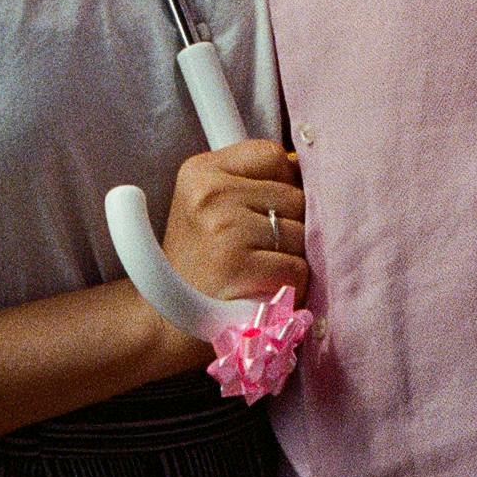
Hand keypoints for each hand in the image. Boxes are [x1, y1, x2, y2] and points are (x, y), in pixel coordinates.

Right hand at [159, 140, 306, 305]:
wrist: (168, 321)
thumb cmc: (201, 261)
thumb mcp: (209, 205)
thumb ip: (253, 181)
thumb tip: (307, 170)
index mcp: (201, 170)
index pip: (272, 155)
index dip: (284, 183)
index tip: (272, 209)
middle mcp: (211, 194)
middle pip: (295, 196)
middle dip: (293, 225)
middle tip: (264, 250)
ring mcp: (226, 230)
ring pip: (303, 234)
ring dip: (294, 258)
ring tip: (262, 271)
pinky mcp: (241, 269)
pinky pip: (299, 269)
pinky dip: (293, 286)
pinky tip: (266, 292)